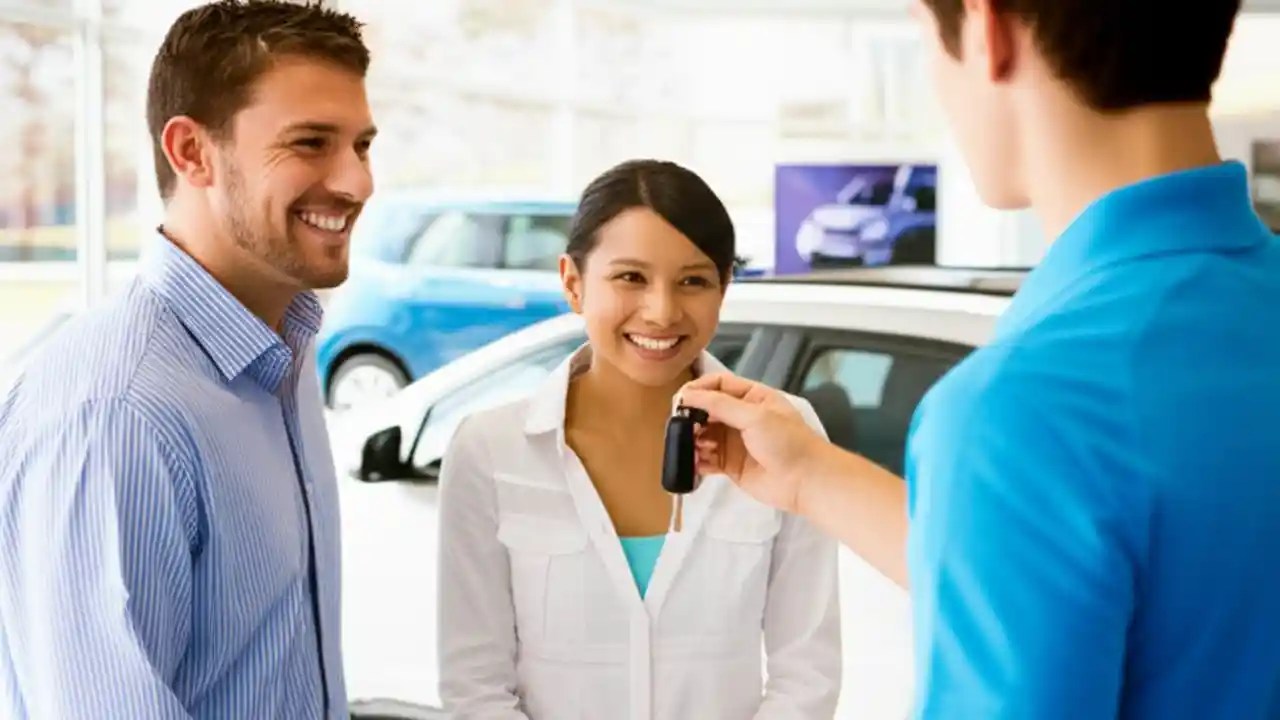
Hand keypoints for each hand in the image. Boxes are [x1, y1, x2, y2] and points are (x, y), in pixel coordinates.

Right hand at [678, 373, 827, 513]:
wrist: (806, 481)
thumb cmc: (787, 442)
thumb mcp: (755, 416)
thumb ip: (720, 404)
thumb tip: (688, 395)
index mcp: (752, 397)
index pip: (718, 384)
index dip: (698, 390)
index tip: (681, 400)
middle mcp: (742, 417)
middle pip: (707, 410)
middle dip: (691, 417)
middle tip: (679, 426)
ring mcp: (735, 442)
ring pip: (704, 436)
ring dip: (692, 440)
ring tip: (689, 447)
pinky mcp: (731, 466)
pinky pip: (707, 460)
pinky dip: (697, 461)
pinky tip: (693, 464)